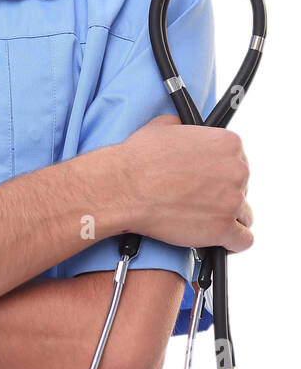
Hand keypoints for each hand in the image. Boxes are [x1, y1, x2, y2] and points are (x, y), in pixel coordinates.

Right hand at [115, 114, 253, 252]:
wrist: (123, 188)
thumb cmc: (138, 159)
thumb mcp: (164, 126)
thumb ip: (185, 129)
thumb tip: (183, 130)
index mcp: (228, 143)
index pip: (239, 162)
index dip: (222, 175)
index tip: (209, 183)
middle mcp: (237, 170)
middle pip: (242, 188)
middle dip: (223, 196)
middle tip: (200, 201)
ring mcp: (232, 201)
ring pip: (244, 215)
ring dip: (228, 218)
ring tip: (206, 221)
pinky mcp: (223, 229)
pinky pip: (242, 241)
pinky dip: (232, 242)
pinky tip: (219, 240)